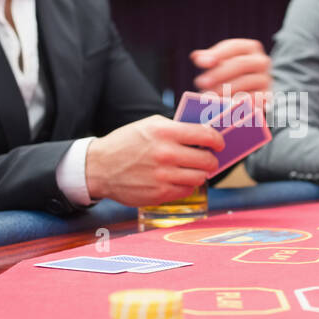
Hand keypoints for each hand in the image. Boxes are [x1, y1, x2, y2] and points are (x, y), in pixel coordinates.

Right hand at [85, 114, 223, 205]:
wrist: (99, 167)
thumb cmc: (126, 143)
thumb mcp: (149, 125)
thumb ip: (176, 128)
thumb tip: (204, 134)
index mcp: (165, 132)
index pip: (205, 136)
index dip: (217, 140)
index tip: (219, 143)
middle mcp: (166, 154)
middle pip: (207, 160)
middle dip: (211, 160)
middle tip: (208, 159)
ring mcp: (163, 176)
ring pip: (200, 177)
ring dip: (200, 174)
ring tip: (193, 169)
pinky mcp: (160, 194)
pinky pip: (187, 190)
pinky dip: (187, 185)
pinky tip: (179, 179)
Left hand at [191, 38, 270, 99]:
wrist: (251, 93)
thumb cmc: (230, 74)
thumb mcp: (220, 62)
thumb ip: (209, 58)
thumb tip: (197, 57)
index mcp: (250, 48)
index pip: (234, 46)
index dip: (216, 54)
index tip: (199, 63)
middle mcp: (261, 61)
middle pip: (240, 64)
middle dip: (219, 73)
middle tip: (201, 82)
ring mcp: (266, 79)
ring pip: (245, 82)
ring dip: (224, 89)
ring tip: (207, 95)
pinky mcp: (265, 97)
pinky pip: (251, 99)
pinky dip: (235, 102)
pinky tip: (220, 105)